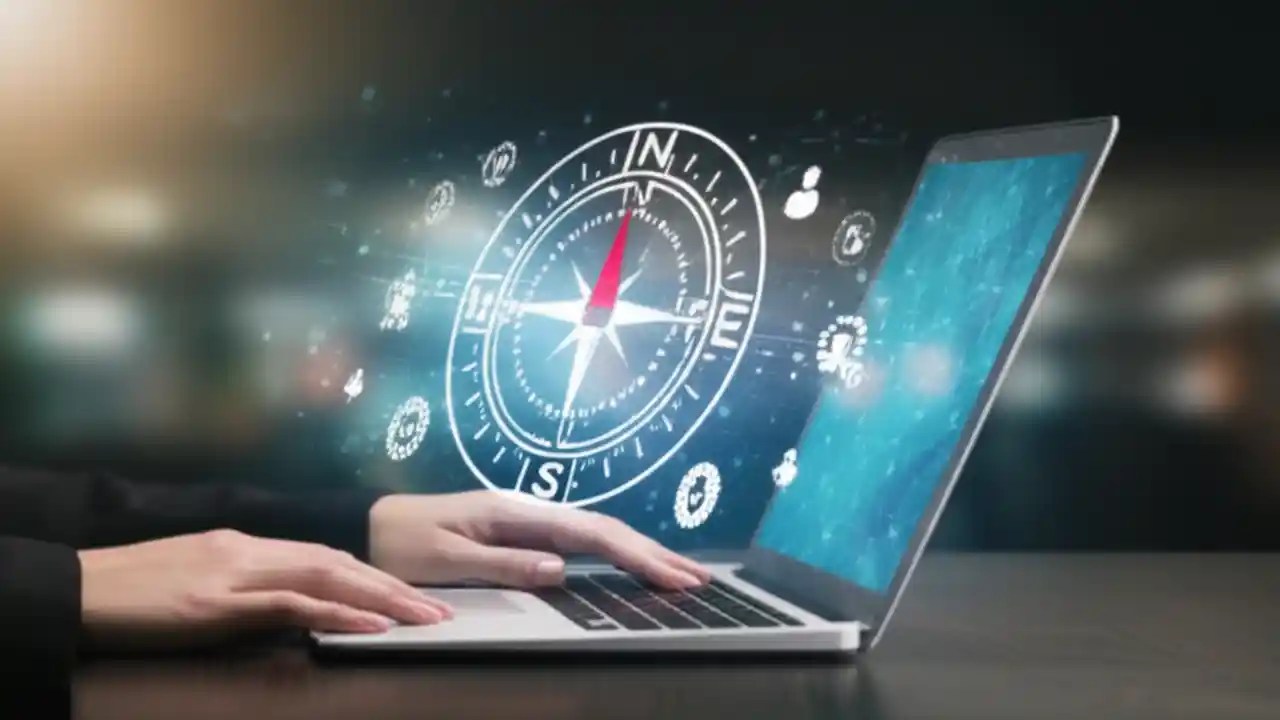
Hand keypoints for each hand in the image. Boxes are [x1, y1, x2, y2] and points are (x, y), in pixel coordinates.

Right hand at [79, 529, 452, 647]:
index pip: (328, 555)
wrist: (75, 589)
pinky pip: (291, 605)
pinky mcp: (218, 601)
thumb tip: (290, 609)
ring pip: (328, 576)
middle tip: (442, 609)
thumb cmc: (134, 592)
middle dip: (396, 586)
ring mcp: (236, 572)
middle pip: (342, 561)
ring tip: (425, 618)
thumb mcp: (202, 584)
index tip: (414, 595)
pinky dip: (337, 613)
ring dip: (383, 598)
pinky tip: (371, 625)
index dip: (376, 575)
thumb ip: (248, 590)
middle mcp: (251, 550)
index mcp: (249, 545)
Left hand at [368, 490, 711, 589]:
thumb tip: (562, 568)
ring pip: (595, 533)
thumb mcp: (442, 559)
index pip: (588, 534)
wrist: (366, 521)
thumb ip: (501, 564)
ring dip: (638, 551)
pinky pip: (577, 541)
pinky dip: (612, 552)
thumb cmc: (398, 542)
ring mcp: (525, 519)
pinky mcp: (520, 531)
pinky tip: (630, 561)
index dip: (635, 555)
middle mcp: (526, 509)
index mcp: (512, 512)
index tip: (673, 576)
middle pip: (602, 529)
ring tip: (679, 571)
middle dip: (652, 552)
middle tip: (698, 579)